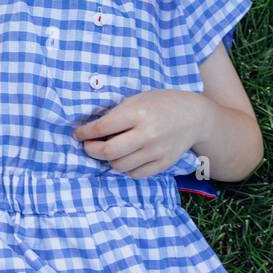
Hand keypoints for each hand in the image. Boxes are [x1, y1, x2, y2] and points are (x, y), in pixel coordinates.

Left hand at [73, 89, 207, 178]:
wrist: (195, 116)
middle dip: (91, 149)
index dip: (84, 133)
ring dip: (108, 160)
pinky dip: (125, 168)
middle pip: (108, 152)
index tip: (77, 134)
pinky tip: (125, 157)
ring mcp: (156, 151)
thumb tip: (90, 129)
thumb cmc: (161, 103)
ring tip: (107, 150)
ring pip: (120, 165)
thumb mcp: (137, 99)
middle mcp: (147, 134)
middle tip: (88, 145)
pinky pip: (135, 173)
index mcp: (138, 113)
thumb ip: (116, 114)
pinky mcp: (164, 163)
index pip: (102, 128)